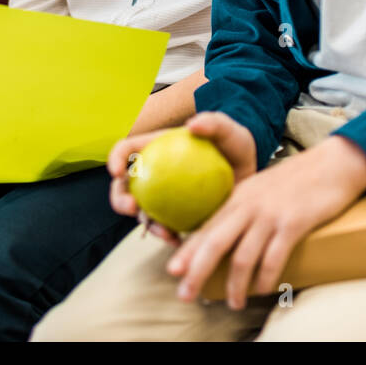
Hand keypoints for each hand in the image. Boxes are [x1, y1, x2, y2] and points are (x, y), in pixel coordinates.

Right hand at [106, 111, 257, 245]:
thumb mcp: (229, 129)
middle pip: (125, 186)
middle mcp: (153, 175)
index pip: (126, 150)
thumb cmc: (234, 144)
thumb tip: (192, 125)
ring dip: (147, 224)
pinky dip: (170, 236)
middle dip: (120, 199)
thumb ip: (214, 122)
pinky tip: (180, 242)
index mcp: (154, 149)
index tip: (117, 171)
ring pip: (143, 213)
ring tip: (163, 232)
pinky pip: (168, 229)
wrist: (250, 171)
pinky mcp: (178, 217)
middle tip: (132, 206)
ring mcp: (163, 198)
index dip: (115, 159)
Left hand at [166, 133, 365, 309]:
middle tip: (186, 294)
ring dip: (235, 285)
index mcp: (238, 197)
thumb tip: (224, 239)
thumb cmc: (296, 182)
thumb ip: (243, 211)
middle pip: (215, 242)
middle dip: (197, 271)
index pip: (206, 227)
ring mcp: (270, 215)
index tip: (172, 271)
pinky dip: (265, 278)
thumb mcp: (261, 191)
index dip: (187, 251)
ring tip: (234, 303)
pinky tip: (262, 290)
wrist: (332, 164)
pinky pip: (273, 258)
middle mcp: (248, 206)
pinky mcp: (293, 223)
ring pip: (242, 256)